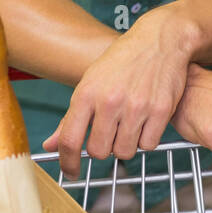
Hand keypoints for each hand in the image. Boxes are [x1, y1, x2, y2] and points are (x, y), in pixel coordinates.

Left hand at [41, 10, 197, 177]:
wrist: (160, 39)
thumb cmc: (122, 61)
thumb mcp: (90, 82)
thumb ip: (71, 117)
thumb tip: (50, 146)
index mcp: (86, 93)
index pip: (70, 140)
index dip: (68, 163)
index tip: (71, 173)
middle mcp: (110, 101)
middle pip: (99, 151)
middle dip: (103, 148)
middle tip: (109, 134)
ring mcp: (136, 106)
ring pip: (124, 151)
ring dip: (125, 145)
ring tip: (128, 125)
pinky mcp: (161, 109)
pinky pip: (149, 144)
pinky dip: (146, 140)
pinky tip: (145, 123)